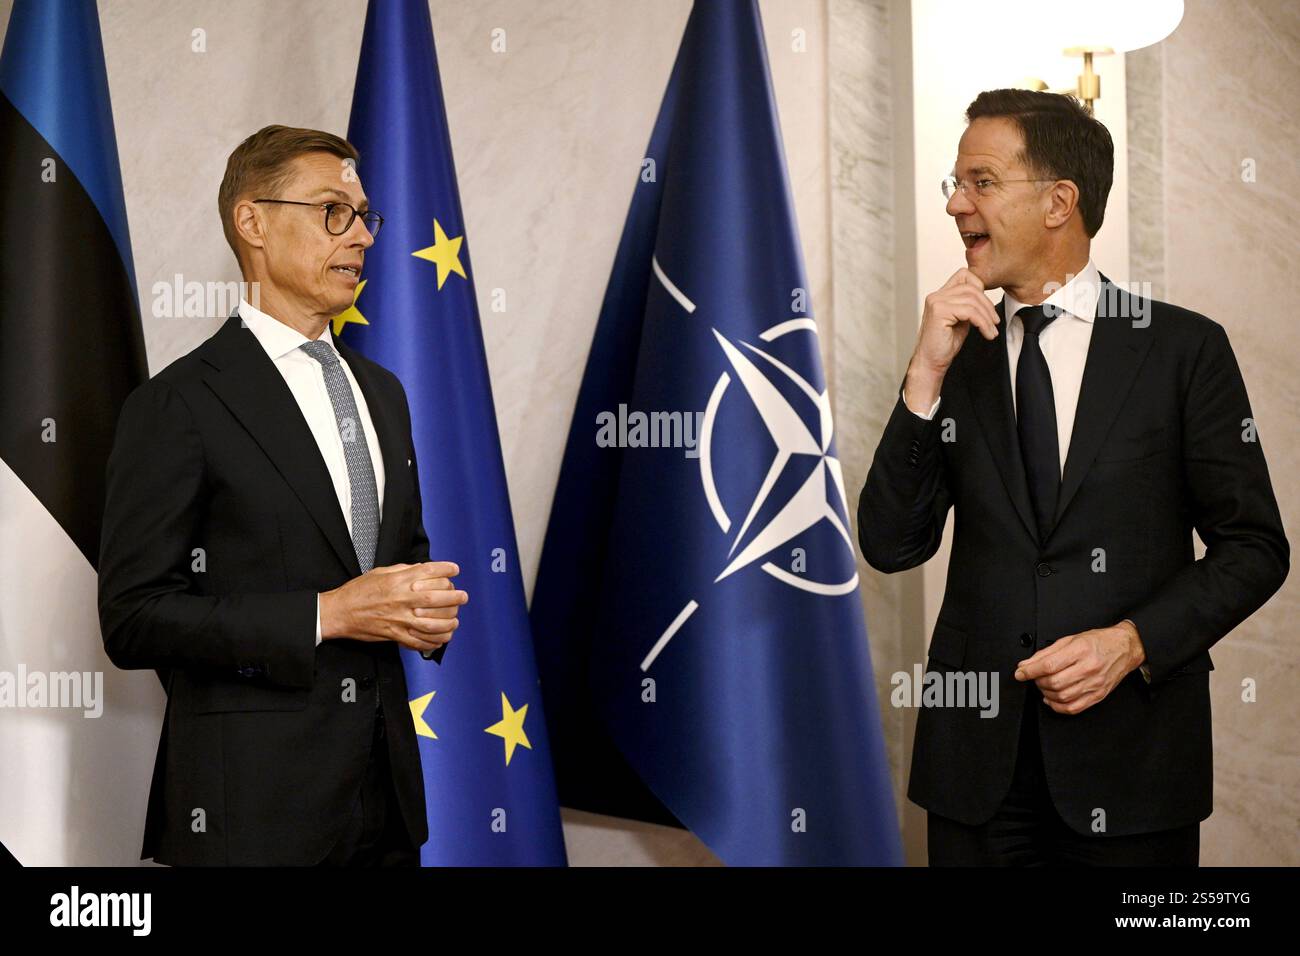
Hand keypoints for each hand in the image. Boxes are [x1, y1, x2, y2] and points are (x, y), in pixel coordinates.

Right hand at [319, 561, 466, 654]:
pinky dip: (434, 641)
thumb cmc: (358, 592)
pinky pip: (419, 642)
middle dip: (454, 597)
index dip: (445, 569)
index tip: (455, 569)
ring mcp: (399, 619)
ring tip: (455, 620)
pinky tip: (442, 638)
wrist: (340, 612)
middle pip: (435, 598)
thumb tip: (423, 569)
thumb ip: (403, 571)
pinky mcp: (395, 635)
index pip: (427, 571)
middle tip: (463, 596)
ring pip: (432, 623)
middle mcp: (401, 599)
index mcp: (397, 581)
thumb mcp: (381, 573)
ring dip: (448, 622)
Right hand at [904, 268, 1000, 412]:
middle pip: (971, 288)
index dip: (980, 287)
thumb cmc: (944, 345)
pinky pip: (970, 311)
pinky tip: (987, 333)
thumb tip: (985, 298)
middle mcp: (936, 296)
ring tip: (992, 331)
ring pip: (972, 299)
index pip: (964, 275)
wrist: (931, 363)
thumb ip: (968, 306)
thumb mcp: (960, 320)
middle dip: (988, 305)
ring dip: (987, 316)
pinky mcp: (939, 312)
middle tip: (995, 322)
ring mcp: (936, 302)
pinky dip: (983, 323)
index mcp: (940, 295)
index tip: (987, 307)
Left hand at [1013, 621, 1144, 714]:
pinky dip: (1058, 706)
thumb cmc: (1098, 641)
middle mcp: (1089, 668)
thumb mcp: (1070, 639)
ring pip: (1062, 697)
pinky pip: (1074, 708)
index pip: (1049, 665)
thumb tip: (1026, 664)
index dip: (1030, 671)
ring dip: (1046, 693)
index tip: (1020, 673)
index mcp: (1080, 650)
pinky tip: (1052, 699)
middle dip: (1038, 682)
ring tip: (1044, 685)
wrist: (1125, 648)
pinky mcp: (1098, 695)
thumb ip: (1046, 653)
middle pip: (1054, 682)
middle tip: (1034, 677)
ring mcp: (1095, 684)